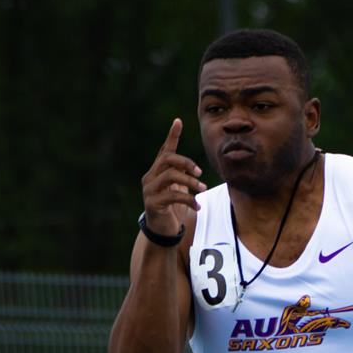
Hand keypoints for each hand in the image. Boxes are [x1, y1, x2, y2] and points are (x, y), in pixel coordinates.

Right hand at [141, 118, 205, 236]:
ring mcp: (149, 190)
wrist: (163, 231)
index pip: (165, 151)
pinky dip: (188, 200)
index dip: (172, 136)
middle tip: (200, 173)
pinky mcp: (153, 203)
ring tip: (202, 189)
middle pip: (168, 160)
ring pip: (171, 176)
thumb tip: (192, 167)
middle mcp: (150, 178)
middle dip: (186, 163)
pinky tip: (197, 206)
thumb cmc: (173, 209)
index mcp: (157, 172)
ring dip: (190, 182)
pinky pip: (173, 196)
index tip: (178, 121)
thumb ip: (182, 178)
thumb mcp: (179, 190)